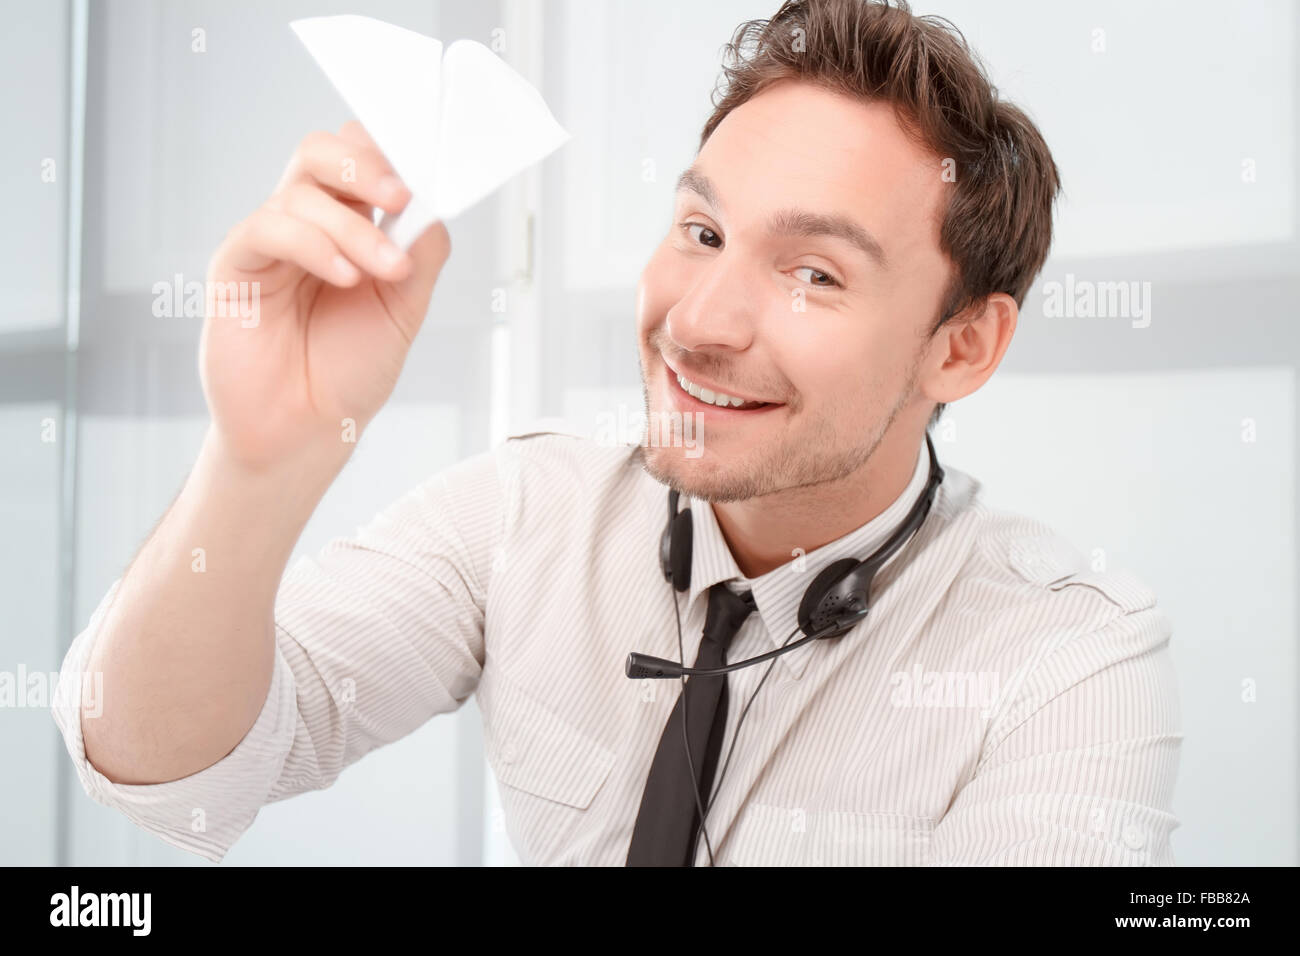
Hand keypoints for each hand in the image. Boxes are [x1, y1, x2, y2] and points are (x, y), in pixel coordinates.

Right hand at [200, 121, 450, 468]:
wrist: (309, 429)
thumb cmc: (349, 370)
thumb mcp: (405, 307)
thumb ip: (421, 252)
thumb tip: (433, 202)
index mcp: (346, 227)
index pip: (357, 163)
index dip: (386, 159)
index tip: (421, 183)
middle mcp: (304, 226)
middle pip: (318, 155)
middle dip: (363, 167)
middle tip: (400, 199)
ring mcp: (268, 243)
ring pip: (301, 194)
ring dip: (353, 228)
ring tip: (387, 271)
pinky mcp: (235, 266)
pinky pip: (267, 229)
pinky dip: (313, 245)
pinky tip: (345, 277)